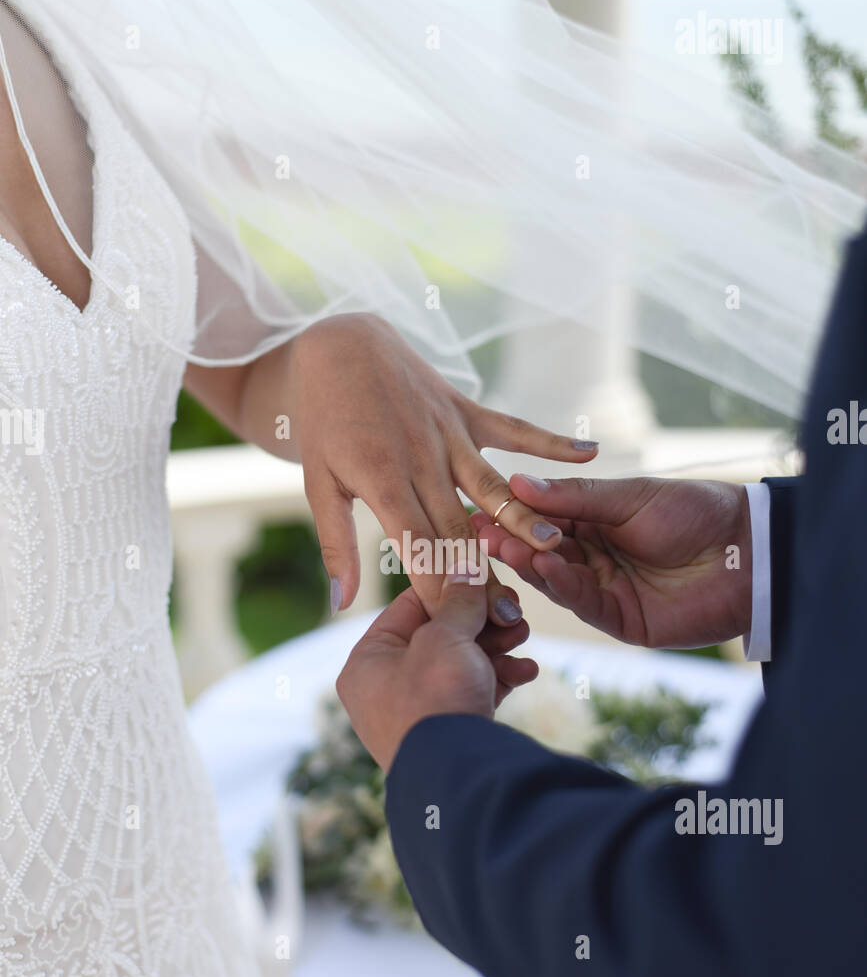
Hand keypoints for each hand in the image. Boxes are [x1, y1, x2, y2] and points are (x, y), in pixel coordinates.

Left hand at [281, 315, 597, 624]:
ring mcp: (450, 433)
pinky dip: (550, 440)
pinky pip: (514, 428)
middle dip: (485, 574)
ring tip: (551, 545)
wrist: (340, 347)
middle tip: (508, 615)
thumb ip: (336, 544)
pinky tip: (590, 452)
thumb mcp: (319, 484)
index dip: (438, 588)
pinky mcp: (467, 410)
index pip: (416, 545)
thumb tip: (341, 604)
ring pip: (492, 485)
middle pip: (460, 528)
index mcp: (383, 480)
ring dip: (521, 516)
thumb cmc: (326, 422)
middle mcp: (422, 458)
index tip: (457, 629)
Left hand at [337, 577, 537, 770]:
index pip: (407, 608)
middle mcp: (386, 688)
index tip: (480, 577)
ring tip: (523, 635)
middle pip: (438, 636)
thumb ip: (458, 600)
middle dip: (481, 621)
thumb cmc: (435, 699)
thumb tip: (465, 565)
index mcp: (367, 662)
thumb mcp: (445, 637)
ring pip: (461, 665)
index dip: (447, 589)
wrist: (457, 776)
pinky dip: (500, 679)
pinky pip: (474, 694)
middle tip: (512, 608)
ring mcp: (417, 713)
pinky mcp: (448, 733)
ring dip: (497, 647)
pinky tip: (527, 671)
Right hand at [472, 475, 751, 648]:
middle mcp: (594, 558)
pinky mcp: (621, 621)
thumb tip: (518, 483)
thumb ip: (575, 498)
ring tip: (507, 546)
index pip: (543, 519)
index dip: (513, 514)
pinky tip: (546, 565)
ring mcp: (605, 591)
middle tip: (479, 533)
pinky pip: (584, 604)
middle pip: (542, 553)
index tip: (479, 507)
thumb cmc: (695, 511)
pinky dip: (563, 585)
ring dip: (531, 564)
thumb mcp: (630, 496)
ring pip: (557, 580)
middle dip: (512, 543)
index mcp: (595, 522)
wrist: (749, 551)